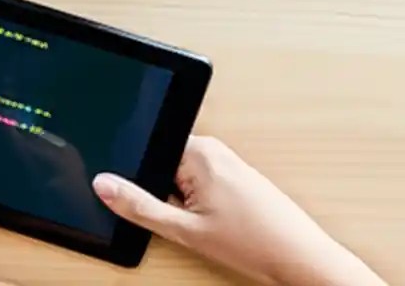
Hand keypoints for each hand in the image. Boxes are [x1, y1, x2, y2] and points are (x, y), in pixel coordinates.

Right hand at [93, 136, 386, 285]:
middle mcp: (214, 149)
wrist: (300, 257)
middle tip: (177, 217)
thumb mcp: (184, 229)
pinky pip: (201, 181)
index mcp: (198, 152)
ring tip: (202, 221)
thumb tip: (104, 184)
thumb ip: (139, 206)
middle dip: (161, 190)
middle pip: (165, 162)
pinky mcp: (237, 175)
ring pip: (182, 176)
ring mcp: (228, 161)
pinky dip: (198, 202)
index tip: (141, 198)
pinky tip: (214, 222)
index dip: (139, 176)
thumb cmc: (253, 242)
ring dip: (180, 199)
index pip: (149, 149)